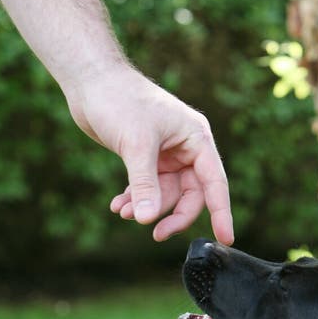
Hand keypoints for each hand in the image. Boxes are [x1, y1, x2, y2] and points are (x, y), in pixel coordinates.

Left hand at [65, 64, 232, 243]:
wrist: (90, 79)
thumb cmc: (119, 100)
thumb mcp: (136, 146)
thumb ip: (145, 186)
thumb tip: (147, 220)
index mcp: (196, 138)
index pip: (215, 182)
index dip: (221, 212)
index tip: (227, 238)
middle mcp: (186, 147)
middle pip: (191, 194)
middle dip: (172, 214)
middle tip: (156, 234)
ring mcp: (167, 153)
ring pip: (166, 194)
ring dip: (146, 206)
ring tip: (122, 212)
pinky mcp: (146, 157)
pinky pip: (148, 187)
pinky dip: (135, 198)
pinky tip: (117, 205)